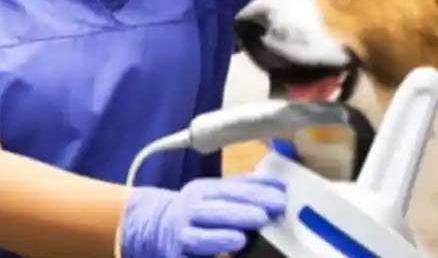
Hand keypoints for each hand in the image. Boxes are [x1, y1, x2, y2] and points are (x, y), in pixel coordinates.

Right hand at [119, 175, 286, 257]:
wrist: (156, 228)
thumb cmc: (198, 211)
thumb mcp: (216, 193)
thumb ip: (246, 189)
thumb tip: (281, 186)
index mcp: (202, 191)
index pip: (229, 189)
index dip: (254, 193)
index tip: (280, 198)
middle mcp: (189, 211)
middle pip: (212, 210)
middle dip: (239, 213)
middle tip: (263, 216)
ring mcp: (181, 236)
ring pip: (197, 238)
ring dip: (219, 238)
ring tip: (240, 239)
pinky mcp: (176, 257)